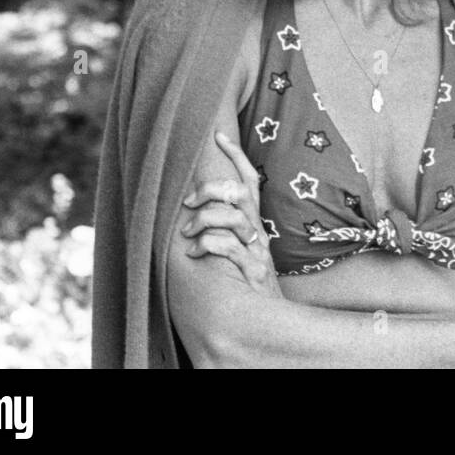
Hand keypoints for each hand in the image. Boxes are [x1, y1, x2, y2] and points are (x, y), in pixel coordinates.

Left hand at [181, 131, 281, 298]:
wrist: (268, 318)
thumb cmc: (247, 281)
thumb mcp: (243, 248)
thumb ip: (228, 227)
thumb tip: (198, 205)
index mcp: (255, 221)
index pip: (250, 179)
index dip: (236, 155)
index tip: (219, 136)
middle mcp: (258, 230)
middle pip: (239, 192)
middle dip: (210, 190)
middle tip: (188, 202)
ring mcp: (257, 249)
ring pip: (232, 217)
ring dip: (204, 220)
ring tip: (186, 233)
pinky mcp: (252, 270)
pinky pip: (228, 247)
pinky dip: (207, 245)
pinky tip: (194, 253)